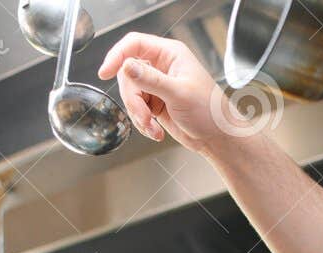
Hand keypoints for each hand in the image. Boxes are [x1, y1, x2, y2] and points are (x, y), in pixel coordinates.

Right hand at [96, 32, 248, 154]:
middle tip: (144, 116)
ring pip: (130, 94)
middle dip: (132, 99)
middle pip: (128, 74)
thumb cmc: (209, 111)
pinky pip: (137, 110)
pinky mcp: (155, 104)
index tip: (105, 72)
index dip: (117, 55)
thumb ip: (150, 79)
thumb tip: (126, 65)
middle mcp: (162, 67)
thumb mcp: (178, 93)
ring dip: (138, 115)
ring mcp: (157, 86)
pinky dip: (142, 123)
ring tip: (152, 127)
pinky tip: (155, 132)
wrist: (218, 138)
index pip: (134, 44)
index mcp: (170, 54)